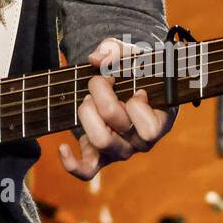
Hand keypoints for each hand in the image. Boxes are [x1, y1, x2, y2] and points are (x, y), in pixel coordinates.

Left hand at [58, 39, 177, 180]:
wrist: (125, 85)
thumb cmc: (133, 70)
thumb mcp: (130, 54)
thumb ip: (115, 50)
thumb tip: (97, 59)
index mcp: (160, 121)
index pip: (149, 128)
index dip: (137, 105)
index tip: (136, 88)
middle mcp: (141, 142)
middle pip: (116, 127)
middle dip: (101, 96)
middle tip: (100, 81)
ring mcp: (121, 151)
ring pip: (100, 142)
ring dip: (87, 115)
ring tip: (87, 100)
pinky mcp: (100, 157)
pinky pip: (86, 171)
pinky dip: (71, 163)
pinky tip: (62, 147)